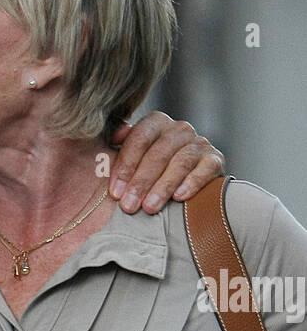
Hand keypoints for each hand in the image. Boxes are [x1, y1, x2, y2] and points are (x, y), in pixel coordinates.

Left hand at [109, 113, 224, 213]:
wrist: (186, 181)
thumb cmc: (150, 170)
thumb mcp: (133, 157)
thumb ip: (121, 146)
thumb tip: (115, 136)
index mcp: (156, 123)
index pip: (140, 138)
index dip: (126, 165)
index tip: (115, 192)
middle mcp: (179, 129)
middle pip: (159, 153)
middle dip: (141, 181)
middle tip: (128, 205)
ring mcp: (199, 143)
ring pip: (180, 162)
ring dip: (163, 186)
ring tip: (149, 208)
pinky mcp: (215, 159)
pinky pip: (205, 169)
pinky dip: (192, 183)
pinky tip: (179, 198)